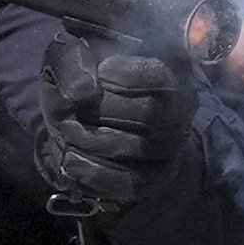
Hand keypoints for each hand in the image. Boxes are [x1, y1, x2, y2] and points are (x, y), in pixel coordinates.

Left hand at [38, 37, 195, 208]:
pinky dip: (96, 174)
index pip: (159, 77)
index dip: (127, 77)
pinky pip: (133, 183)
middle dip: (101, 113)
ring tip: (68, 134)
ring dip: (94, 143)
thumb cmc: (79, 84)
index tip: (100, 74)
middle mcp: (177, 111)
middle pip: (151, 114)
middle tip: (71, 113)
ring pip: (142, 149)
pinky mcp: (156, 178)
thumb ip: (70, 64)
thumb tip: (84, 93)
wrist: (81, 122)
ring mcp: (170, 147)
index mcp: (161, 74)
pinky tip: (72, 162)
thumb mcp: (66, 61)